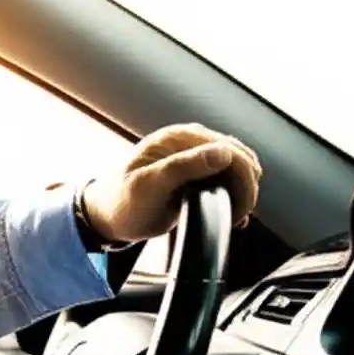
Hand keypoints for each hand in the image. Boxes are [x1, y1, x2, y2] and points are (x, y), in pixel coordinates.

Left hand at [82, 123, 261, 242]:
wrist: (108, 217)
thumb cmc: (122, 203)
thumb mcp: (149, 186)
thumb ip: (184, 166)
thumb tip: (223, 152)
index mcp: (178, 137)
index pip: (229, 148)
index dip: (243, 178)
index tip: (239, 209)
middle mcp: (189, 141)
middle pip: (239, 155)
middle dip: (246, 186)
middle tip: (237, 215)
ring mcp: (194, 155)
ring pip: (238, 166)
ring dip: (243, 191)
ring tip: (233, 215)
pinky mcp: (197, 172)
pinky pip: (229, 177)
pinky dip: (236, 194)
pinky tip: (232, 212)